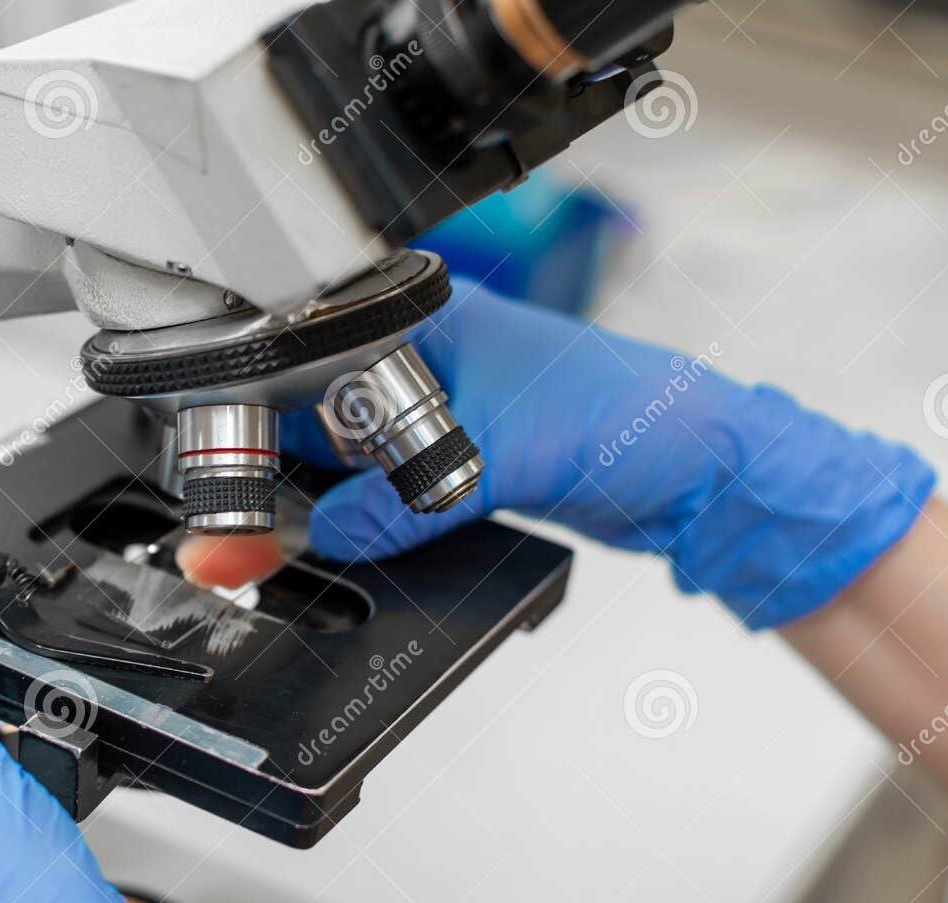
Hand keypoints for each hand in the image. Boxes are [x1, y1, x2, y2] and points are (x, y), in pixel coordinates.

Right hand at [294, 279, 935, 628]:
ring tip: (315, 533)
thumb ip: (407, 500)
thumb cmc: (629, 414)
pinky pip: (395, 491)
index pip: (315, 352)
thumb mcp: (501, 456)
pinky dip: (378, 519)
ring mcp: (446, 411)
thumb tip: (329, 533)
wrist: (704, 470)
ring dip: (339, 499)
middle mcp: (429, 357)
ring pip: (358, 456)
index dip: (273, 408)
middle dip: (299, 465)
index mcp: (430, 318)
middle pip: (326, 409)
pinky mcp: (463, 462)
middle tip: (270, 517)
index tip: (244, 465)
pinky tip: (363, 540)